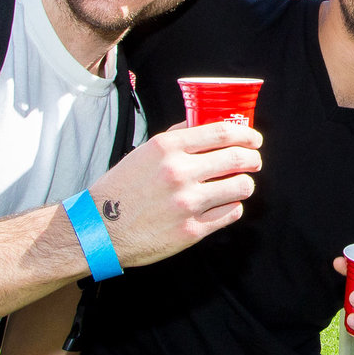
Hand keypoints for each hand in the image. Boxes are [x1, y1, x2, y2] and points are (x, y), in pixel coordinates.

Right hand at [87, 121, 262, 268]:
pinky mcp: (192, 230)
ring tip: (239, 184)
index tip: (254, 139)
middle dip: (253, 158)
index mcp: (167, 147)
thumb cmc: (121, 189)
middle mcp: (179, 172)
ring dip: (245, 183)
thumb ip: (175, 137)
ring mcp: (187, 203)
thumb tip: (205, 124)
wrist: (99, 229)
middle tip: (254, 161)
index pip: (221, 132)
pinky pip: (231, 213)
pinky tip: (225, 205)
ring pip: (241, 186)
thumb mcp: (143, 153)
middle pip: (237, 158)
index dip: (246, 134)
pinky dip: (233, 207)